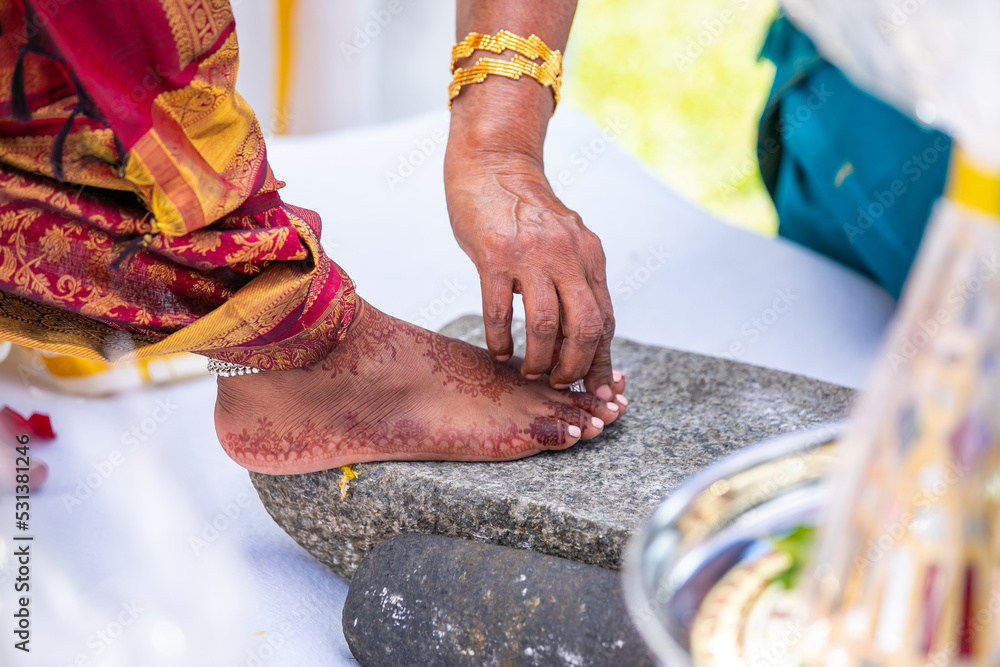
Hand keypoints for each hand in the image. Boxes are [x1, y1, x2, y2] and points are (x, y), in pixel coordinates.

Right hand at [444, 149, 615, 397]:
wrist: (493, 165)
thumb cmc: (525, 214)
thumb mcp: (564, 243)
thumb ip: (575, 281)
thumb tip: (583, 338)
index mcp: (589, 256)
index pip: (605, 320)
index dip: (602, 360)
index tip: (597, 388)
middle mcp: (567, 255)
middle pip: (585, 328)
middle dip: (575, 367)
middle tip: (559, 382)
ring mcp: (531, 255)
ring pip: (546, 326)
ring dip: (539, 359)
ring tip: (530, 370)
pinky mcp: (495, 255)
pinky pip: (500, 311)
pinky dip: (501, 339)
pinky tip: (500, 351)